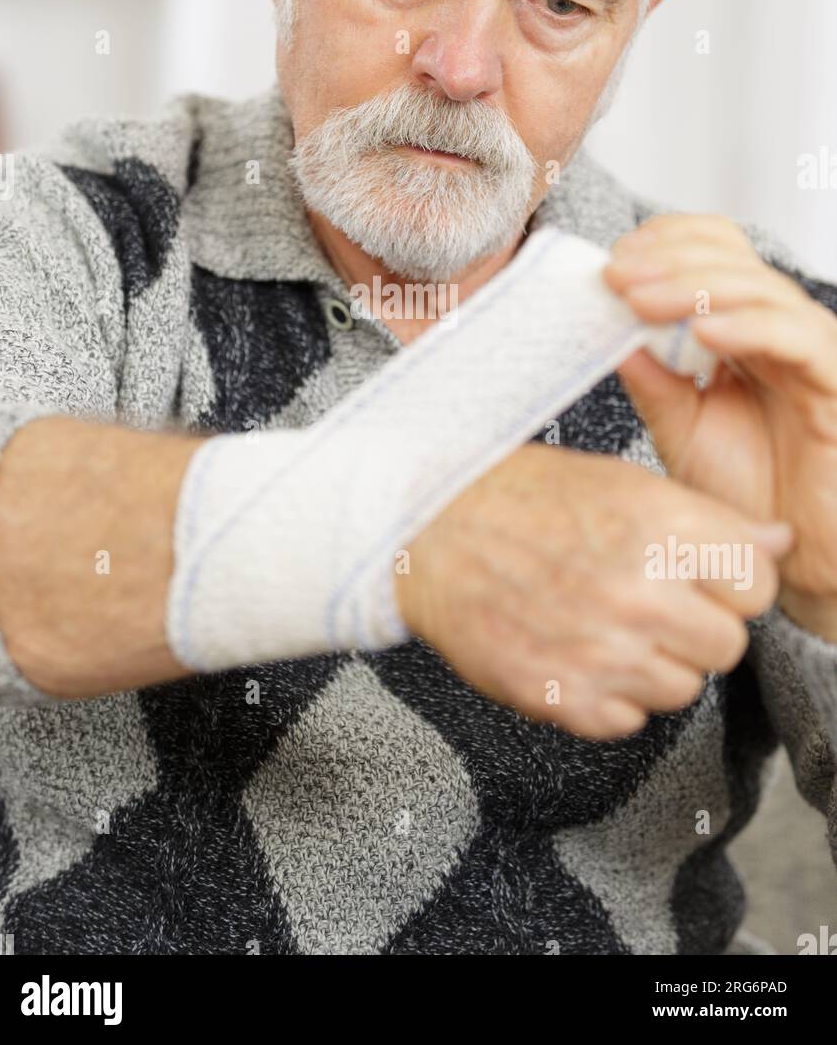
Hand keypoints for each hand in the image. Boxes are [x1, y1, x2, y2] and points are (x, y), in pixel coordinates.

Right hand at [396, 444, 789, 739]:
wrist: (425, 534)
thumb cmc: (516, 499)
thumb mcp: (619, 482)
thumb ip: (706, 518)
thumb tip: (777, 543)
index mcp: (657, 526)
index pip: (757, 582)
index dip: (733, 579)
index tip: (708, 577)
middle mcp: (635, 591)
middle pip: (728, 644)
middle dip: (699, 626)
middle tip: (655, 603)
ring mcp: (600, 651)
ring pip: (682, 688)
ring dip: (655, 664)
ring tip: (607, 625)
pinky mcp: (562, 697)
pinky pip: (628, 721)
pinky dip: (610, 696)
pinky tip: (579, 651)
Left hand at [603, 213, 836, 636]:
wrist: (793, 556)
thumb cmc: (749, 490)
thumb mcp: (680, 425)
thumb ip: (650, 376)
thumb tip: (605, 327)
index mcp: (741, 327)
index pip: (712, 252)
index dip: (663, 245)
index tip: (611, 264)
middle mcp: (778, 328)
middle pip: (731, 259)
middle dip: (666, 261)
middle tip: (615, 275)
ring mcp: (810, 350)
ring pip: (759, 289)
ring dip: (692, 286)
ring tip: (640, 299)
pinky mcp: (836, 381)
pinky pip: (796, 337)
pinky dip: (747, 326)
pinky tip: (701, 330)